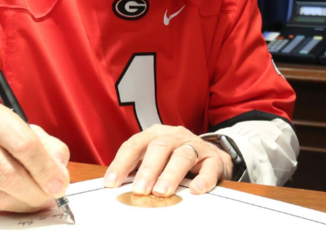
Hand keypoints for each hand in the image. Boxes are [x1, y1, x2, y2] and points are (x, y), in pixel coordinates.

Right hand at [0, 101, 69, 212]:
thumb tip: (59, 177)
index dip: (45, 169)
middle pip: (8, 174)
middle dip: (35, 192)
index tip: (59, 185)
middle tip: (48, 197)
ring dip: (23, 203)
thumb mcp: (28, 131)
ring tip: (35, 199)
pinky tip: (14, 199)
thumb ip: (51, 150)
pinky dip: (7, 208)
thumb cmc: (0, 137)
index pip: (24, 145)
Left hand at [103, 125, 231, 196]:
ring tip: (162, 191)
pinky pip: (209, 167)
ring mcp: (195, 145)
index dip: (122, 163)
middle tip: (139, 190)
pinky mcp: (213, 158)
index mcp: (155, 134)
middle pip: (159, 147)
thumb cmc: (176, 158)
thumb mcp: (155, 158)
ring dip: (171, 174)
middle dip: (147, 170)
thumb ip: (137, 168)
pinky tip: (195, 190)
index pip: (135, 145)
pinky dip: (203, 179)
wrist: (212, 155)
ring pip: (183, 156)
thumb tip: (116, 186)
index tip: (112, 183)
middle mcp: (175, 136)